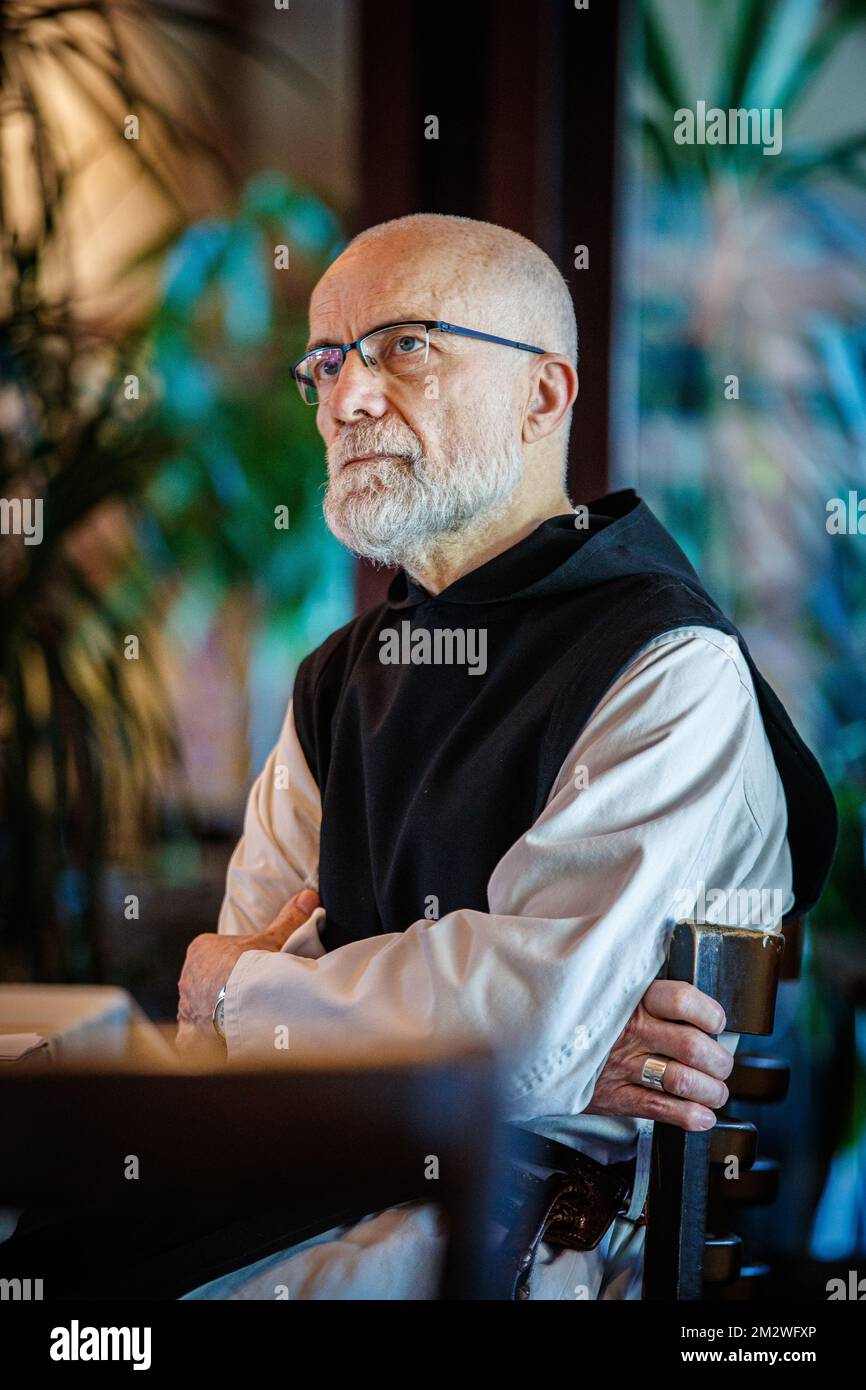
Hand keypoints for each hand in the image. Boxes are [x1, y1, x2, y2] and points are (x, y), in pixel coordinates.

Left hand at [176, 887, 320, 1050]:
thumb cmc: (253, 968)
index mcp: (202, 950)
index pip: (219, 953)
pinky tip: (224, 1041)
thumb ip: (290, 918)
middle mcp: (187, 978)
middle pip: (209, 979)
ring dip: (217, 1013)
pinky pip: (196, 1037)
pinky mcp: (188, 1034)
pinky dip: (208, 1040)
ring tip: (242, 1019)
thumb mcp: (276, 940)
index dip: (239, 960)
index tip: (256, 969)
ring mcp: (186, 1008)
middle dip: (225, 987)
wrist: (239, 1006)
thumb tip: (309, 895)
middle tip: (252, 995)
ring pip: (202, 1008)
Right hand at [585, 980, 733, 1130]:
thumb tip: (699, 1013)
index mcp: (634, 1001)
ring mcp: (623, 1065)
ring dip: (711, 1092)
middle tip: (722, 1067)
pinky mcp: (614, 1096)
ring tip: (715, 1093)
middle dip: (720, 1062)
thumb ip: (651, 1000)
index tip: (716, 1024)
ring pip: (683, 1081)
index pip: (683, 1000)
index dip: (710, 1014)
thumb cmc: (587, 1020)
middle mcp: (631, 1031)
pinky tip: (702, 1116)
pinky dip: (689, 1116)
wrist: (542, 1046)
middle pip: (693, 1046)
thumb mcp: (614, 997)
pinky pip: (660, 1109)